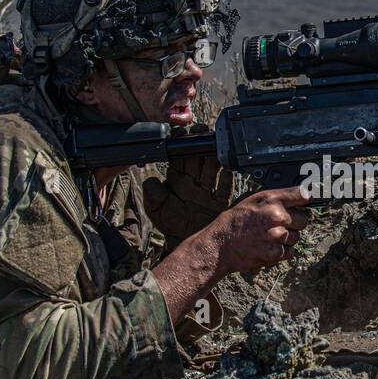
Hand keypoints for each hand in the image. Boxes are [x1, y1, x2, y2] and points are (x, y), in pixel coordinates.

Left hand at [143, 125, 232, 242]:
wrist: (189, 246)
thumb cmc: (171, 226)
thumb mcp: (157, 211)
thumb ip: (153, 195)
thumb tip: (149, 179)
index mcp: (178, 180)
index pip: (179, 158)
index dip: (180, 145)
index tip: (182, 135)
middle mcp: (194, 182)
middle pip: (198, 157)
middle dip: (199, 143)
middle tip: (202, 132)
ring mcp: (208, 189)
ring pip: (212, 167)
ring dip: (214, 155)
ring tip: (216, 145)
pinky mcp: (221, 200)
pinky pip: (226, 185)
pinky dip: (227, 177)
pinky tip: (228, 168)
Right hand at [198, 185, 311, 275]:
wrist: (221, 245)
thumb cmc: (235, 222)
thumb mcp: (253, 200)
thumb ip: (276, 198)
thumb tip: (300, 196)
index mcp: (272, 200)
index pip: (302, 195)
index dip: (306, 200)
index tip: (306, 202)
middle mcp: (277, 216)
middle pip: (303, 220)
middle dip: (294, 223)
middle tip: (278, 225)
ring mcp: (277, 236)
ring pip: (297, 237)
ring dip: (287, 238)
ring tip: (269, 237)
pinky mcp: (276, 252)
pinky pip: (291, 252)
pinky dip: (283, 251)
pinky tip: (269, 246)